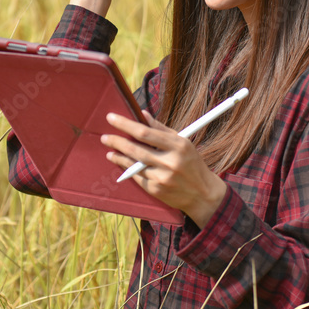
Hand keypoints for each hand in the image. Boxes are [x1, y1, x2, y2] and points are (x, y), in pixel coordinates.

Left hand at [102, 110, 227, 227]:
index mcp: (178, 146)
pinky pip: (136, 177)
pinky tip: (120, 161)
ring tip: (110, 150)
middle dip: (117, 141)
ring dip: (119, 156)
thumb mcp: (182, 142)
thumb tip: (142, 114)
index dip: (126, 125)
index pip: (145, 132)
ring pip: (133, 164)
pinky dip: (126, 168)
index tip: (112, 118)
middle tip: (105, 137)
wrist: (203, 194)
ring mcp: (162, 178)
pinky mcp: (156, 190)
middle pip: (136, 149)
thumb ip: (161, 128)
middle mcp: (170, 162)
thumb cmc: (191, 163)